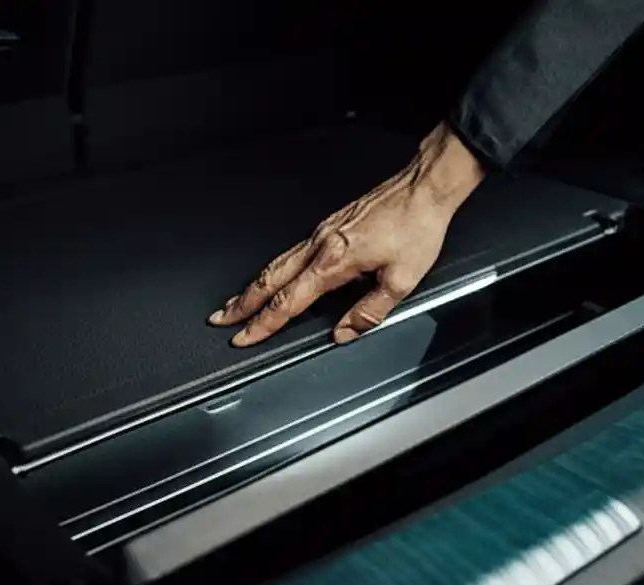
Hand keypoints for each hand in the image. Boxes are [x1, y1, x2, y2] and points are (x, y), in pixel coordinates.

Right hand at [208, 122, 485, 346]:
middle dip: (242, 303)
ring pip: (277, 264)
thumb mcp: (402, 280)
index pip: (288, 301)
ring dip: (253, 286)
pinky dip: (274, 270)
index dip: (264, 323)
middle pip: (269, 279)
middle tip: (220, 320)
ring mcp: (321, 232)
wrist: (422, 188)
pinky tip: (274, 277)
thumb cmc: (416, 227)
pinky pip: (291, 253)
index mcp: (333, 261)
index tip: (244, 337)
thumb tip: (345, 332)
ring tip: (237, 302)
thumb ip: (369, 311)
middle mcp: (320, 244)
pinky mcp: (329, 226)